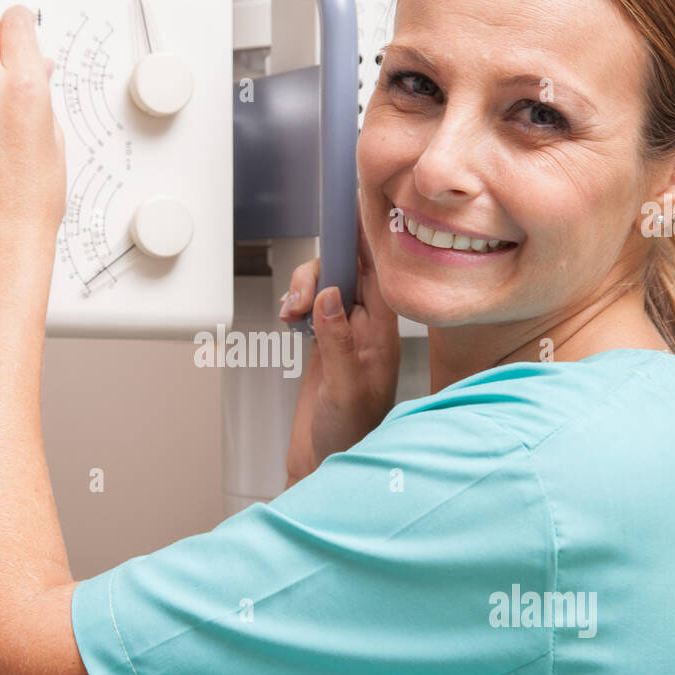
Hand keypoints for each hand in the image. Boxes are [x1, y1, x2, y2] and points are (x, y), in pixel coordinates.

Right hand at [280, 219, 400, 485]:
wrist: (325, 466)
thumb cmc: (348, 437)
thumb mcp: (345, 391)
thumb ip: (338, 342)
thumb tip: (330, 296)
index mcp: (384, 334)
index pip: (380, 272)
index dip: (367, 238)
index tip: (351, 207)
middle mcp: (367, 328)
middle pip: (348, 270)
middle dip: (320, 270)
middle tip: (300, 299)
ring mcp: (345, 332)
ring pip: (326, 283)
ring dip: (305, 287)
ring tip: (291, 314)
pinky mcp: (324, 340)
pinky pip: (312, 303)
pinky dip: (297, 302)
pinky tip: (290, 318)